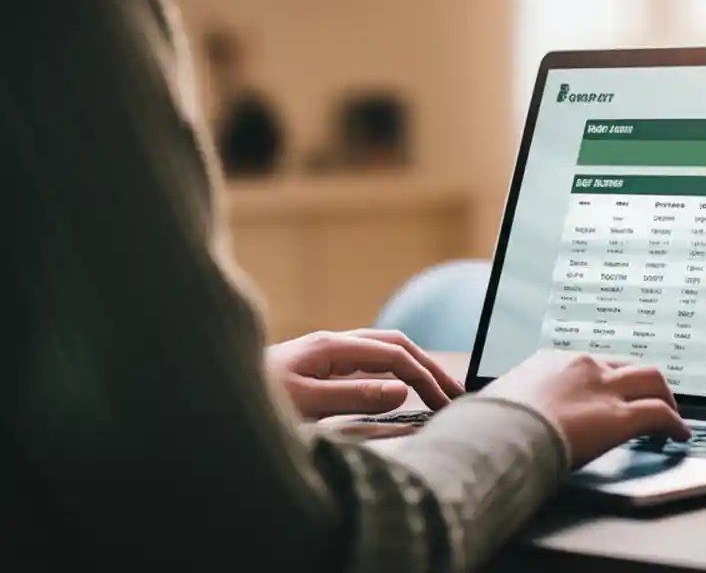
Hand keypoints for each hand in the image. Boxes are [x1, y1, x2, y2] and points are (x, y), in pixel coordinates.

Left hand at [266, 329, 464, 419]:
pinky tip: (398, 389)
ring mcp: (323, 354)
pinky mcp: (317, 368)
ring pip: (381, 351)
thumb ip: (354, 395)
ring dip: (413, 367)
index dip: (424, 377)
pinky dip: (393, 373)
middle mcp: (330, 344)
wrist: (204, 398)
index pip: (393, 355)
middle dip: (428, 366)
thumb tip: (402, 389)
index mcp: (330, 346)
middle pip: (394, 345)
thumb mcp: (304, 404)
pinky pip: (366, 364)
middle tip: (456, 393)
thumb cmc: (251, 401)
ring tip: (437, 390)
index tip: (446, 403)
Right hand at [480, 351, 690, 467]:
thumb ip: (510, 407)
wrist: (496, 434)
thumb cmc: (486, 425)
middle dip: (644, 383)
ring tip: (672, 416)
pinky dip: (674, 424)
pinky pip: (658, 414)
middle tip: (652, 399)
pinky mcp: (619, 417)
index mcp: (552, 361)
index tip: (611, 392)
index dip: (609, 379)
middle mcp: (583, 366)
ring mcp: (603, 389)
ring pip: (652, 380)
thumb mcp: (496, 404)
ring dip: (665, 397)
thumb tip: (492, 420)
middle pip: (629, 366)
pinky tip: (679, 435)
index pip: (592, 365)